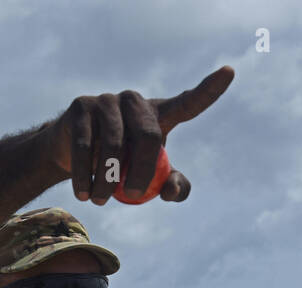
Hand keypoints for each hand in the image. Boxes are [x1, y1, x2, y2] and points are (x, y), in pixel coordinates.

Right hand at [46, 66, 234, 204]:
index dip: (210, 89)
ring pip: (113, 145)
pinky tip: (83, 193)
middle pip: (148, 137)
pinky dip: (86, 175)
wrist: (71, 155)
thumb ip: (172, 187)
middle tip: (130, 195)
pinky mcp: (82, 106)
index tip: (230, 71)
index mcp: (159, 114)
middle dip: (141, 173)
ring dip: (107, 181)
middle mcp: (135, 101)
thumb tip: (171, 190)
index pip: (189, 102)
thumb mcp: (150, 180)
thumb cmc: (121, 167)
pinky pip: (85, 146)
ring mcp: (107, 100)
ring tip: (99, 201)